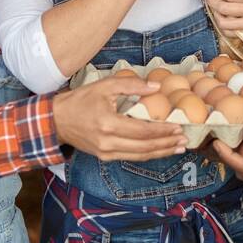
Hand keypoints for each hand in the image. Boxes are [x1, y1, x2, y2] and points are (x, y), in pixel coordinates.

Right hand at [54, 76, 188, 160]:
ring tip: (178, 147)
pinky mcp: (105, 157)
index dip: (162, 130)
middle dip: (167, 143)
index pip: (142, 130)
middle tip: (185, 139)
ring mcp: (106, 153)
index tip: (179, 127)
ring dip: (161, 152)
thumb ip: (131, 85)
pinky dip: (148, 154)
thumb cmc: (80, 101)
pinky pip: (131, 157)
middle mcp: (108, 142)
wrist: (57, 121)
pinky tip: (160, 150)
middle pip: (145, 147)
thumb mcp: (105, 86)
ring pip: (140, 156)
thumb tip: (156, 87)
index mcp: (108, 124)